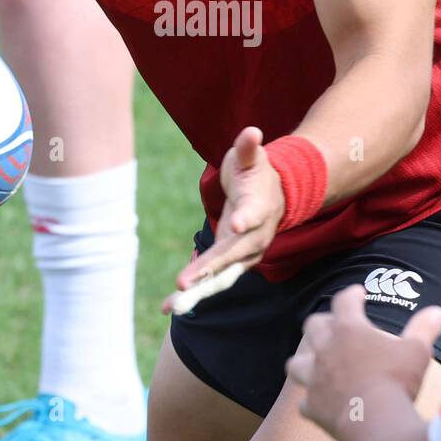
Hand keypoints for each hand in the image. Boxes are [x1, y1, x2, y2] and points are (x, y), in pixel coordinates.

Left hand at [163, 125, 283, 311]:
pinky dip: (192, 296)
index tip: (236, 224)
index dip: (245, 218)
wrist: (273, 199)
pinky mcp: (230, 265)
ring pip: (221, 278)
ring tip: (171, 307)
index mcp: (260, 208)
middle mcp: (254, 238)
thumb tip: (252, 132)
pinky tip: (166, 308)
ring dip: (197, 294)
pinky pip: (211, 283)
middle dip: (208, 270)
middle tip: (183, 283)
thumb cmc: (257, 174)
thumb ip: (250, 149)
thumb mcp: (253, 158)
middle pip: (231, 256)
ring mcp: (243, 256)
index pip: (253, 214)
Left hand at [286, 284, 440, 440]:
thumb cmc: (397, 382)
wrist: (378, 425)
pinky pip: (305, 403)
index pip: (344, 301)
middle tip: (333, 327)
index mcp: (348, 330)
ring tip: (313, 364)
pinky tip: (321, 404)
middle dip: (322, 324)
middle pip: (312, 326)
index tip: (358, 294)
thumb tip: (438, 312)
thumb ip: (424, 329)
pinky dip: (312, 402)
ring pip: (295, 363)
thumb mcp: (417, 351)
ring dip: (304, 362)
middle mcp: (325, 350)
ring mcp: (315, 379)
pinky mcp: (313, 406)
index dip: (351, 295)